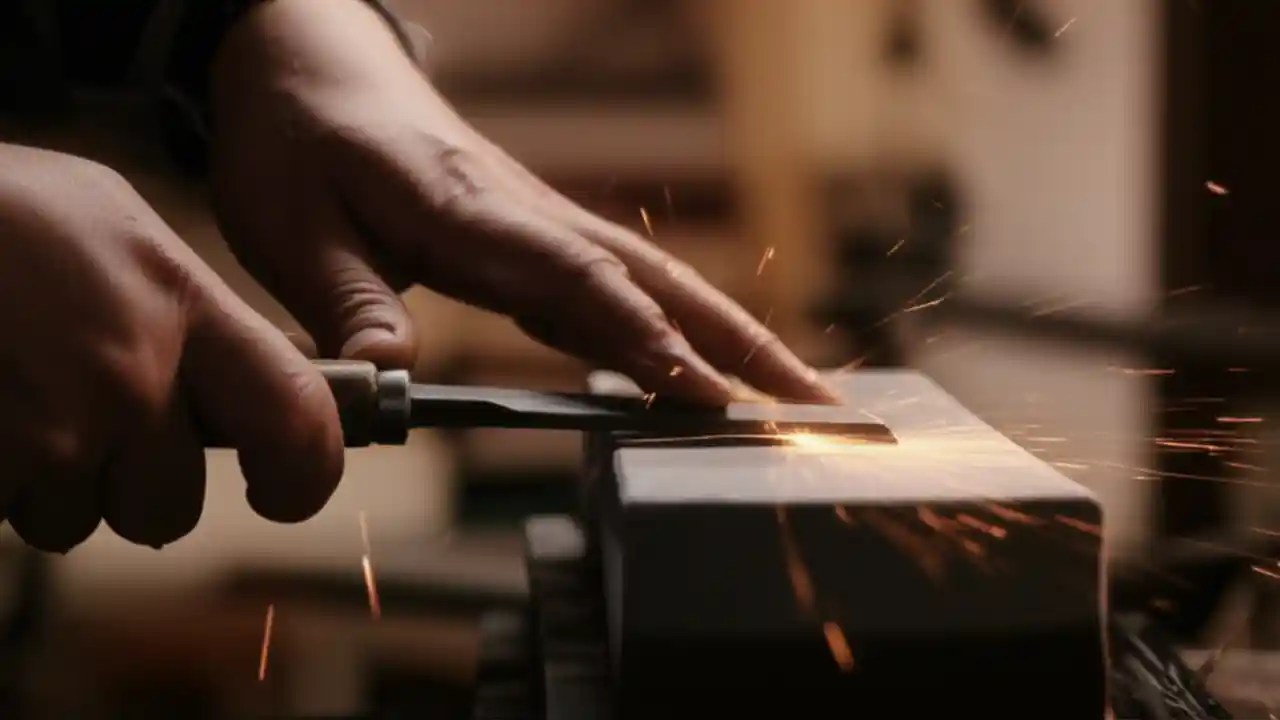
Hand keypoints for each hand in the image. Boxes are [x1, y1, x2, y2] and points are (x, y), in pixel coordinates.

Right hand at [0, 145, 342, 551]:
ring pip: (73, 521)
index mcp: (182, 305)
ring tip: (13, 395)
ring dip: (44, 482)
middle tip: (81, 421)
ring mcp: (48, 432)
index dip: (302, 475)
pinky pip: (4, 512)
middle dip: (129, 488)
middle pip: (168, 508)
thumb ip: (192, 312)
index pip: (297, 420)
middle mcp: (128, 378)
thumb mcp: (115, 227)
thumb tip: (255, 389)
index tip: (282, 490)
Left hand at [209, 0, 835, 405]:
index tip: (707, 396)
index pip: (579, 279)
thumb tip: (391, 388)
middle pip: (654, 278)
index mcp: (471, 210)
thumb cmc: (298, 139)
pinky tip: (704, 366)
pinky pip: (621, 285)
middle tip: (812, 403)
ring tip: (794, 393)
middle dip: (739, 343)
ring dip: (729, 335)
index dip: (646, 340)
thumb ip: (346, 306)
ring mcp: (540, 222)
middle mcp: (526, 214)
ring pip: (654, 281)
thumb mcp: (290, 227)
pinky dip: (677, 326)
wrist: (310, 62)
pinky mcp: (536, 235)